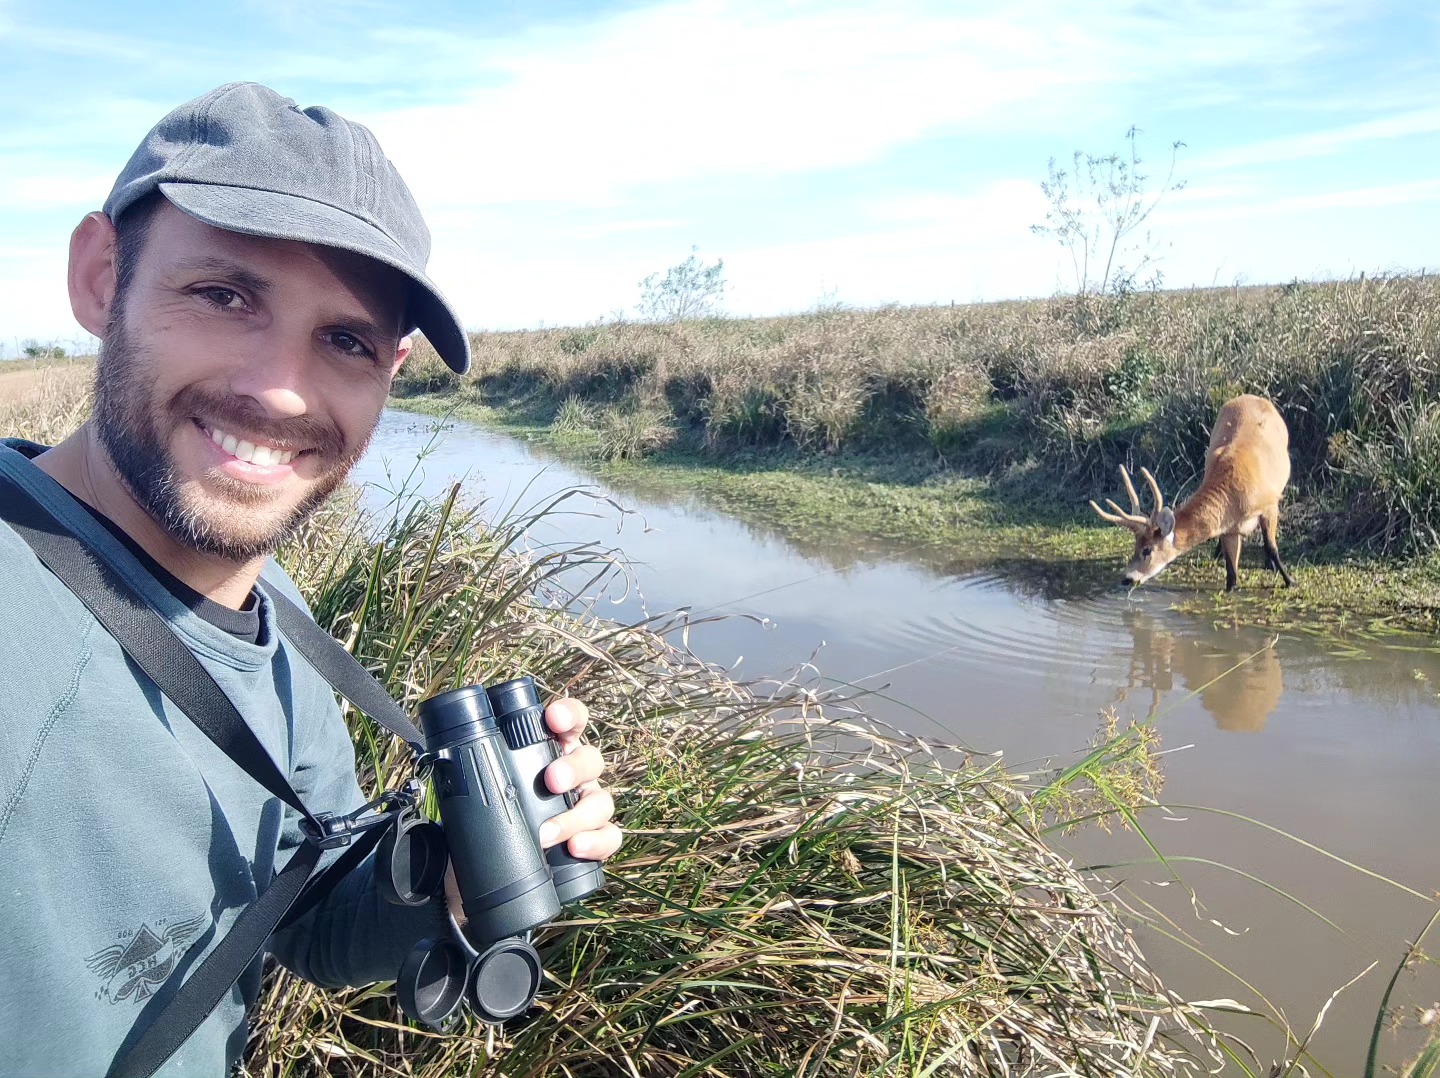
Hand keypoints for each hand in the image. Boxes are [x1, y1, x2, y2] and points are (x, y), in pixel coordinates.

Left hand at [442, 696, 620, 926]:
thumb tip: (442, 766)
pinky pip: (610, 837)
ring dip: (578, 814)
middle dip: (573, 766)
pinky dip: (597, 842)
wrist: (481, 871)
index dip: (567, 714)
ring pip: (601, 801)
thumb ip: (464, 777)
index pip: (568, 723)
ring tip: (548, 833)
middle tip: (549, 780)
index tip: (552, 718)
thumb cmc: (482, 821)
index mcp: (547, 753)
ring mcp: (586, 808)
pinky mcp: (592, 841)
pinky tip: (577, 848)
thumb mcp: (472, 794)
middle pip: (590, 760)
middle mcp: (573, 777)